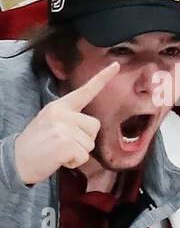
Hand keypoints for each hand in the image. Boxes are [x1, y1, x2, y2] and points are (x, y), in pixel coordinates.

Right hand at [13, 63, 116, 184]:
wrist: (16, 160)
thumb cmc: (38, 144)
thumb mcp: (51, 123)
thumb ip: (70, 119)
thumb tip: (90, 126)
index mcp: (59, 106)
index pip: (85, 91)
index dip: (102, 78)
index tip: (116, 65)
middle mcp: (61, 113)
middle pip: (94, 126)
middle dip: (84, 139)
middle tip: (63, 144)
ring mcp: (63, 127)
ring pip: (90, 143)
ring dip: (78, 152)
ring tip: (59, 151)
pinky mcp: (65, 143)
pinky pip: (84, 156)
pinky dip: (74, 162)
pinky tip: (59, 159)